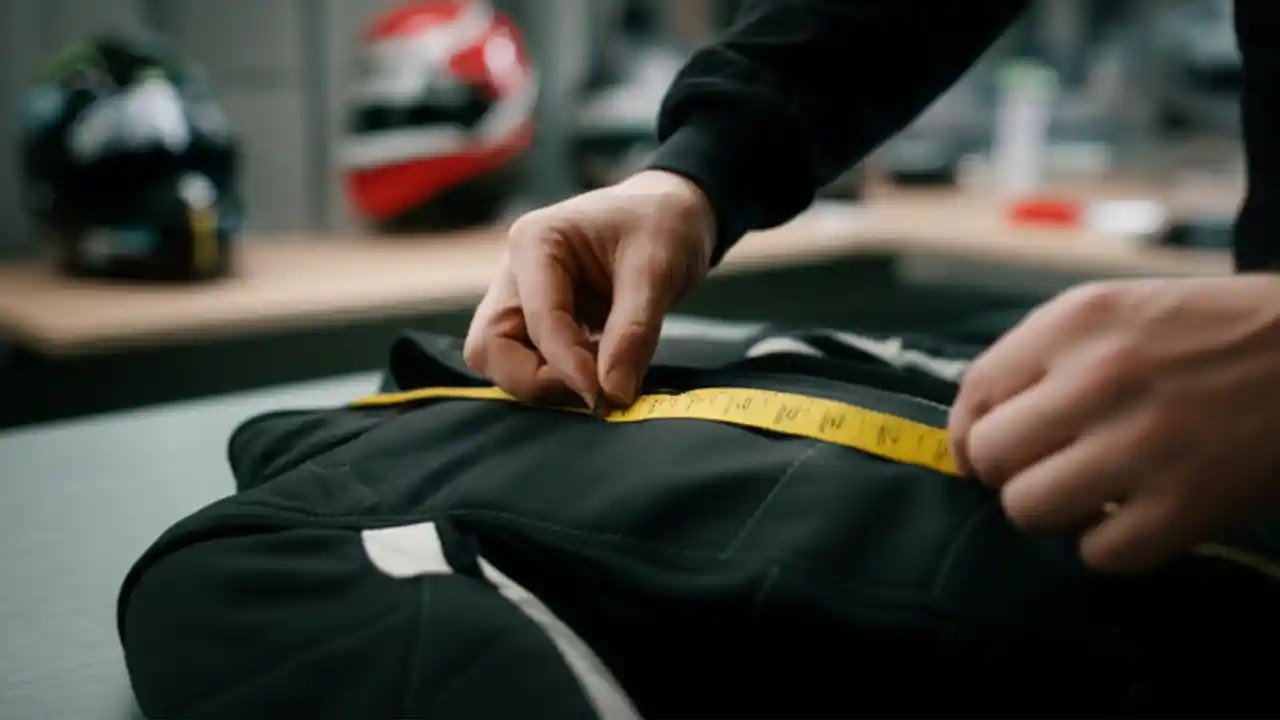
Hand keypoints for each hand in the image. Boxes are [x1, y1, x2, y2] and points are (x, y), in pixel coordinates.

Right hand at [464, 170, 715, 408]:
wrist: (669, 211)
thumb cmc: (661, 224)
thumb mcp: (658, 269)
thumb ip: (634, 333)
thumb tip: (613, 396)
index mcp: (535, 242)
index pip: (537, 322)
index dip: (568, 367)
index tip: (607, 397)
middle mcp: (515, 272)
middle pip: (490, 348)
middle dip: (536, 381)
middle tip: (595, 391)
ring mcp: (520, 298)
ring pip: (499, 361)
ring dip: (545, 383)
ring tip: (602, 378)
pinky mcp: (534, 321)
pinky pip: (526, 363)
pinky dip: (557, 379)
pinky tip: (600, 371)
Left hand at [948, 276, 1279, 572]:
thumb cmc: (1204, 332)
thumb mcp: (1113, 311)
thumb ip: (1038, 357)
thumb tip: (973, 428)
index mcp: (1074, 324)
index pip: (974, 394)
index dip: (968, 434)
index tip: (982, 453)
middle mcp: (1100, 379)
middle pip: (990, 457)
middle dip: (1008, 471)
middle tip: (1045, 468)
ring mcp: (1143, 444)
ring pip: (1028, 509)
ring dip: (1051, 510)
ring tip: (1088, 493)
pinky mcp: (1188, 504)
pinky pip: (1099, 554)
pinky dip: (1107, 546)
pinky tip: (1131, 518)